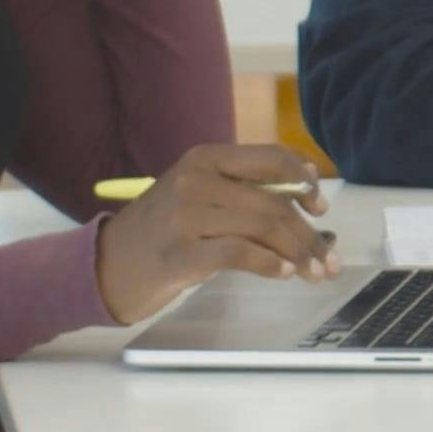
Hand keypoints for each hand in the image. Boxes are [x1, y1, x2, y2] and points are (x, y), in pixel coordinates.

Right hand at [95, 143, 336, 326]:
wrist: (105, 266)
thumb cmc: (163, 233)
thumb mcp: (200, 198)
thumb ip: (244, 193)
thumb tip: (307, 206)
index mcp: (205, 158)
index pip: (271, 158)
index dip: (304, 182)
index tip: (320, 209)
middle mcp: (196, 180)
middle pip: (273, 202)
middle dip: (308, 234)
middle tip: (327, 260)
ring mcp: (185, 215)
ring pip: (263, 226)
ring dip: (297, 253)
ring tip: (313, 272)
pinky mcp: (179, 252)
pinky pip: (239, 253)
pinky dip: (269, 263)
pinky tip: (283, 273)